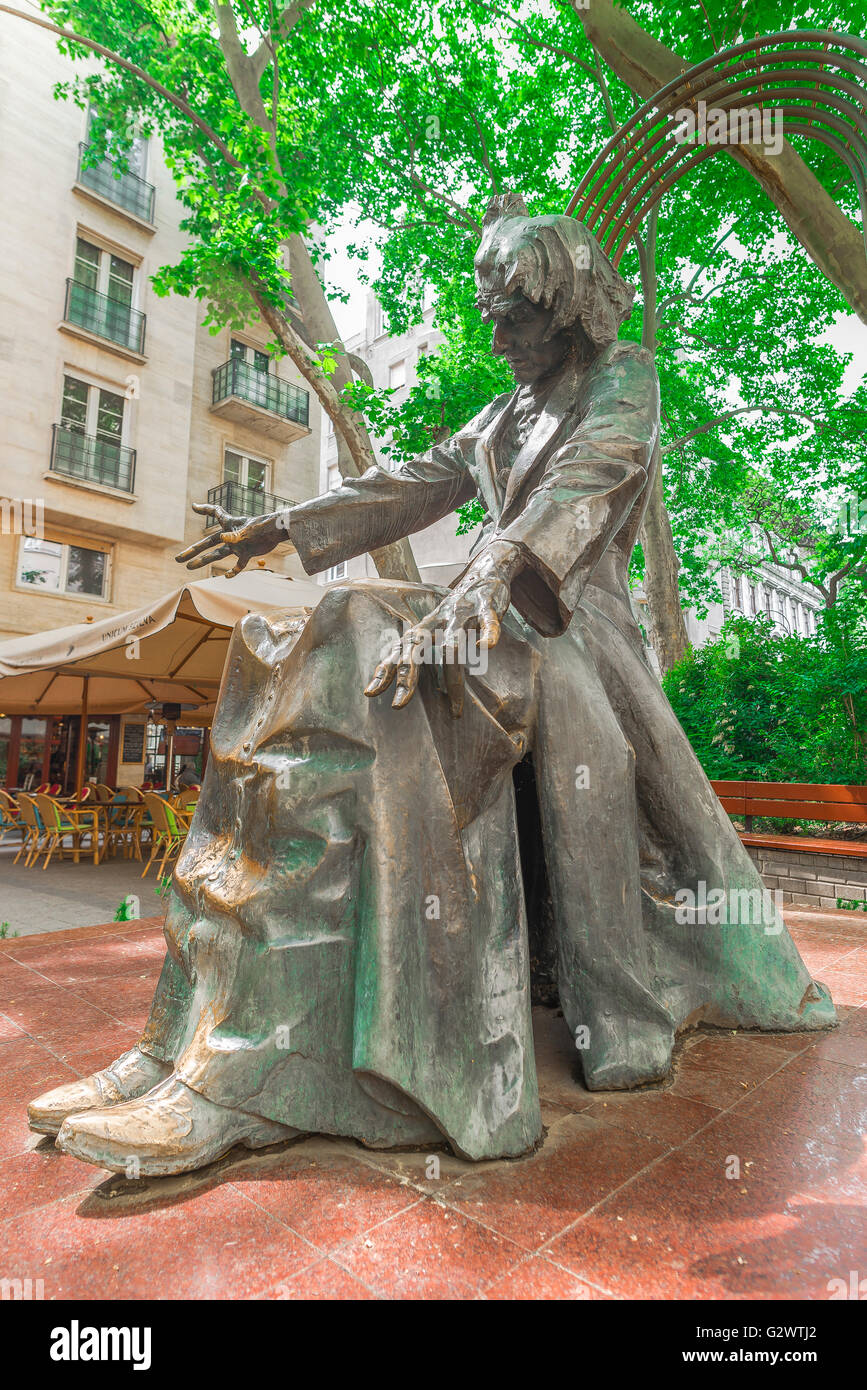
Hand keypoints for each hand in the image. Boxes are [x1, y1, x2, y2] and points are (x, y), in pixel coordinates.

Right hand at [175, 504, 289, 576]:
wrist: (280, 532)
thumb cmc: (266, 526)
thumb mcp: (249, 531)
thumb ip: (235, 536)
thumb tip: (222, 539)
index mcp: (230, 523)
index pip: (215, 512)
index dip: (204, 509)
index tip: (193, 507)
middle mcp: (230, 534)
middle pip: (207, 542)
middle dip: (193, 550)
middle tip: (178, 559)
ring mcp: (237, 545)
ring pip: (216, 554)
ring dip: (203, 561)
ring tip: (189, 567)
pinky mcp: (247, 553)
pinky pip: (237, 564)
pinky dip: (233, 571)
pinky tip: (225, 577)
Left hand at [364, 540, 522, 714]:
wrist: (485, 573)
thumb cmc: (458, 610)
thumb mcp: (436, 628)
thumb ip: (424, 652)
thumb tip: (406, 683)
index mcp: (424, 628)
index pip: (399, 650)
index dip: (384, 671)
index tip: (369, 693)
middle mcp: (437, 620)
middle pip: (415, 649)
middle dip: (406, 676)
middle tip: (399, 704)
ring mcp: (461, 613)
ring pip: (451, 645)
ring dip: (452, 677)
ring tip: (455, 705)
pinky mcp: (486, 606)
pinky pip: (486, 622)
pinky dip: (487, 634)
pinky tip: (486, 647)